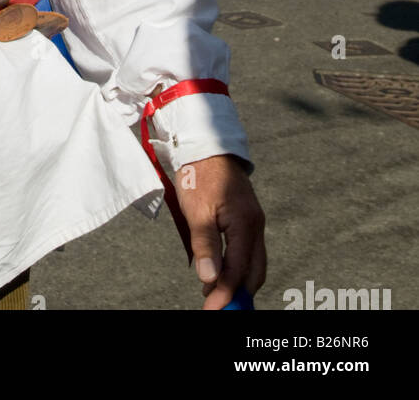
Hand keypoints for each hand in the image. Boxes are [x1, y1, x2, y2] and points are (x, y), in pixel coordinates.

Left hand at [176, 155, 265, 309]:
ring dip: (237, 281)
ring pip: (253, 263)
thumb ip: (205, 245)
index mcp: (245, 224)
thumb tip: (210, 279)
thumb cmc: (199, 174)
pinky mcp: (247, 218)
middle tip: (216, 306)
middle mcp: (255, 225)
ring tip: (214, 293)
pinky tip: (220, 272)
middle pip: (254, 272)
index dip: (226, 293)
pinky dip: (237, 266)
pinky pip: (248, 250)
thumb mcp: (197, 210)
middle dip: (237, 293)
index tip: (211, 308)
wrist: (206, 144)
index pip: (238, 270)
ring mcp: (253, 221)